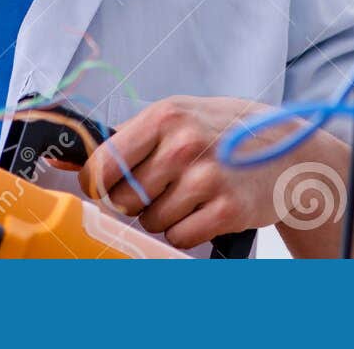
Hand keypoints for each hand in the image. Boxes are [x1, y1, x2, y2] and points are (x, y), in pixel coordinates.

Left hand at [77, 94, 352, 251]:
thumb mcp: (179, 116)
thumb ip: (127, 138)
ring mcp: (206, 178)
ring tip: (191, 195)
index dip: (99, 184)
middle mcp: (183, 144)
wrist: (290, 151)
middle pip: (125, 199)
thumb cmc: (225, 132)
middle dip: (137, 201)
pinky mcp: (226, 209)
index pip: (103, 165)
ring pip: (152, 221)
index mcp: (165, 116)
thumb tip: (63, 161)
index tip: (108, 187)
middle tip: (164, 187)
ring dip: (164, 217)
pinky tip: (204, 211)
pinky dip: (185, 231)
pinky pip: (179, 237)